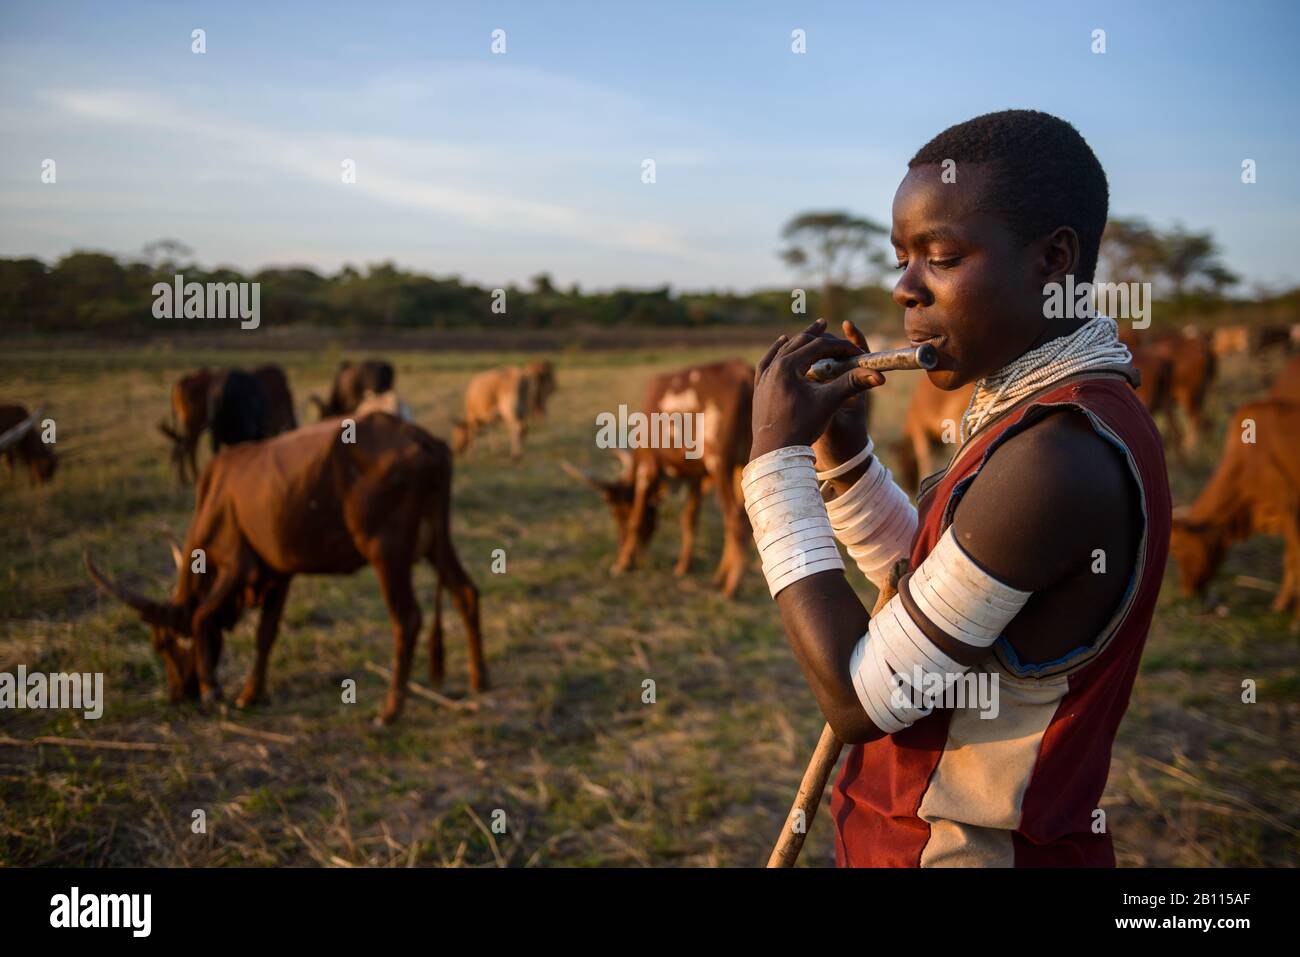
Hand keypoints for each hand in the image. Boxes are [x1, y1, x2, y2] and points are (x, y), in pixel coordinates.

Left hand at [751, 318, 884, 461]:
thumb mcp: (829, 403)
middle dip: (818, 336)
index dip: (839, 346)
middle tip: (830, 328)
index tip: (854, 351)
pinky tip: (782, 343)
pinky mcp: (759, 387)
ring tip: (811, 331)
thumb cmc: (802, 428)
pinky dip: (777, 350)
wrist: (775, 453)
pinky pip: (768, 361)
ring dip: (798, 340)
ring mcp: (763, 377)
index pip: (818, 347)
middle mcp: (772, 367)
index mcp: (788, 367)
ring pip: (782, 350)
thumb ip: (852, 384)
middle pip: (799, 343)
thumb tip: (880, 375)